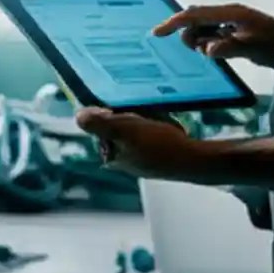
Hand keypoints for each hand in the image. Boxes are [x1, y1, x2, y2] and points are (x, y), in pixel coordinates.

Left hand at [75, 107, 197, 178]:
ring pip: (137, 128)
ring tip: (158, 119)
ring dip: (145, 118)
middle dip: (130, 116)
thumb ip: (98, 123)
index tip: (126, 110)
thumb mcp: (123, 130)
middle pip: (119, 127)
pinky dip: (158, 125)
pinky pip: (153, 133)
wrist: (194, 160)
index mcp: (112, 157)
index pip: (101, 127)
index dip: (111, 113)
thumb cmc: (159, 146)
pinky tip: (168, 125)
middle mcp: (125, 161)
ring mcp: (143, 159)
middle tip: (145, 115)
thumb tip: (79, 115)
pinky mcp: (160, 156)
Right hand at [152, 3, 273, 66]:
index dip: (173, 23)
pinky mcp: (233, 31)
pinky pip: (211, 35)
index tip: (156, 33)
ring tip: (217, 52)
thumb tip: (207, 49)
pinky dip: (209, 44)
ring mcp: (230, 21)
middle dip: (190, 35)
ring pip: (202, 29)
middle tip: (200, 50)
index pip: (194, 15)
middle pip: (194, 20)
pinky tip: (221, 52)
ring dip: (201, 42)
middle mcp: (227, 14)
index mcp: (229, 12)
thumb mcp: (252, 48)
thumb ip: (229, 47)